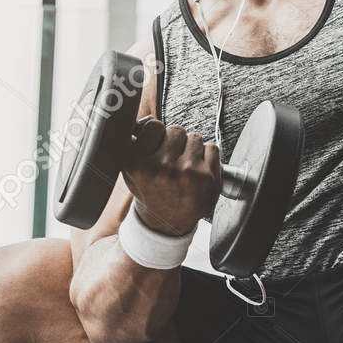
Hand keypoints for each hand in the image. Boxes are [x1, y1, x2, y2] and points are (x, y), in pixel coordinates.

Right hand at [123, 54, 220, 234]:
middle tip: (171, 161)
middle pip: (176, 129)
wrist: (167, 222)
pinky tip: (197, 173)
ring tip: (184, 168)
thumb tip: (148, 119)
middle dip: (175, 142)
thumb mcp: (129, 168)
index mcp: (138, 165)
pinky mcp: (208, 178)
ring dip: (191, 150)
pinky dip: (208, 158)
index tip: (155, 147)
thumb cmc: (149, 190)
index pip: (154, 125)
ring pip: (195, 138)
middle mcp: (162, 169)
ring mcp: (187, 174)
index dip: (156, 134)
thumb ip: (133, 140)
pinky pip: (212, 148)